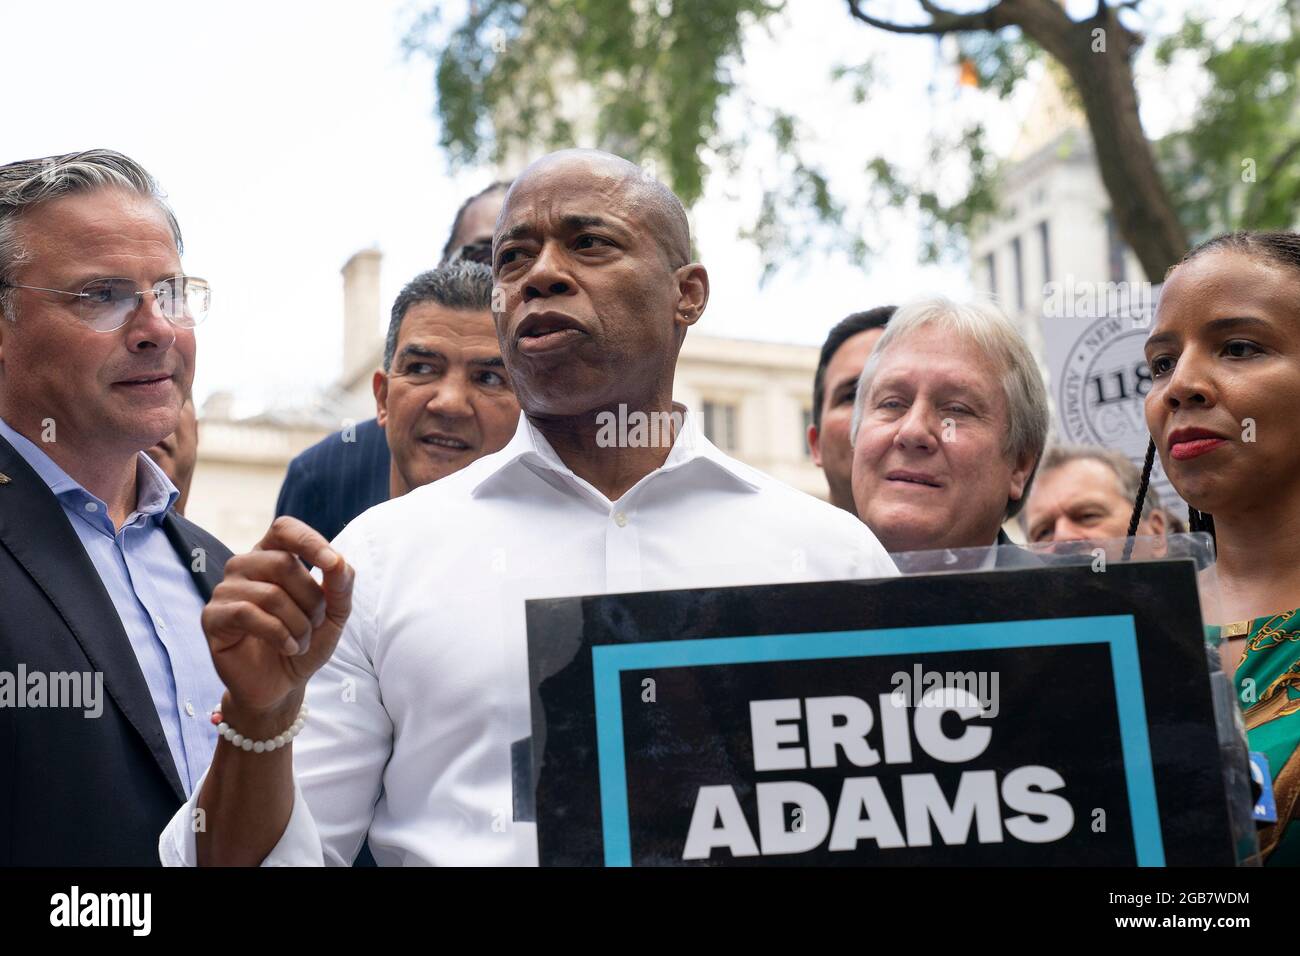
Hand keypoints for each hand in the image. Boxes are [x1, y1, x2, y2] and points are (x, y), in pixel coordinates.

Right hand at [201, 516, 353, 718]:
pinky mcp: (212, 616)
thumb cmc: (304, 640)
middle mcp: (245, 566)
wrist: (281, 684)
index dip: (309, 541)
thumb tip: (338, 561)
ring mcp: (225, 589)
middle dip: (311, 600)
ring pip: (270, 593)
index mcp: (272, 555)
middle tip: (314, 625)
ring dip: (298, 624)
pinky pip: (248, 613)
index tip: (332, 564)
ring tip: (300, 641)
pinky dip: (278, 634)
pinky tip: (287, 647)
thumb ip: (340, 585)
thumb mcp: (335, 613)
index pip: (285, 529)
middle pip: (284, 563)